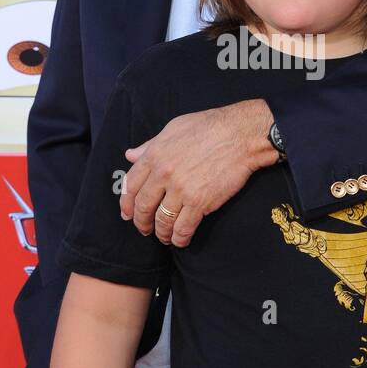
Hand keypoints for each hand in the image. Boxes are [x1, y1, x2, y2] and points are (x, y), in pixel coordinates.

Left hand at [120, 99, 277, 246]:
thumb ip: (150, 145)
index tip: (128, 213)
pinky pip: (183, 228)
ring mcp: (181, 190)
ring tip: (164, 237)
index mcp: (154, 155)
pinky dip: (179, 239)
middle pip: (143, 206)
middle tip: (145, 229)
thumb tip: (130, 155)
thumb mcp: (174, 129)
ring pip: (162, 221)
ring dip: (161, 233)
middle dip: (141, 222)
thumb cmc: (209, 127)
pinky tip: (180, 240)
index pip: (130, 185)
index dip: (126, 204)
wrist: (240, 135)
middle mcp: (163, 174)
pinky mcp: (199, 202)